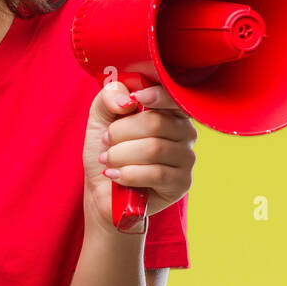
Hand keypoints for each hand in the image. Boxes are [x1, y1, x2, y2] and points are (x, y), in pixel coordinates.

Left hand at [81, 80, 196, 229]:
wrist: (101, 190)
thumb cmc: (106, 150)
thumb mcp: (100, 119)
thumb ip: (108, 98)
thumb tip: (126, 99)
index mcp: (169, 112)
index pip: (174, 97)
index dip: (158, 95)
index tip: (137, 98)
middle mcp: (185, 133)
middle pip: (156, 123)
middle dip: (120, 132)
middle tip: (105, 142)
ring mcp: (186, 159)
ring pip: (154, 149)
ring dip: (120, 155)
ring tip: (107, 160)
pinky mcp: (181, 183)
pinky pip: (156, 174)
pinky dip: (128, 174)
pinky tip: (115, 175)